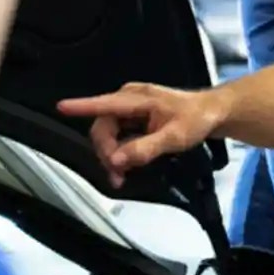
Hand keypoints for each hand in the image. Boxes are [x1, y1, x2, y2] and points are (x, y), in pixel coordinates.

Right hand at [57, 82, 221, 186]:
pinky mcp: (132, 119)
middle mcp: (127, 100)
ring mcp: (129, 109)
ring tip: (124, 176)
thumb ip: (146, 148)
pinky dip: (120, 153)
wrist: (212, 113)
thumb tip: (116, 160)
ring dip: (112, 156)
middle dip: (106, 152)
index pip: (105, 104)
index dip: (82, 107)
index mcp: (137, 98)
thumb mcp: (175, 137)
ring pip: (108, 135)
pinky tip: (128, 166)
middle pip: (103, 128)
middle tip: (119, 176)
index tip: (61, 107)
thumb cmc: (196, 119)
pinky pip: (117, 137)